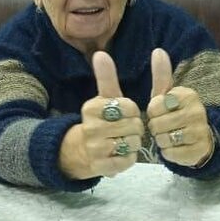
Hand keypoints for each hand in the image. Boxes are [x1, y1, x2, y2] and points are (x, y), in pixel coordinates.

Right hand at [63, 52, 141, 178]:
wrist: (84, 150)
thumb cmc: (102, 119)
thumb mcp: (105, 97)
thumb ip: (105, 76)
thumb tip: (100, 53)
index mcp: (91, 108)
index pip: (128, 106)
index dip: (133, 110)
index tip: (125, 113)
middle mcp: (90, 128)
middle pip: (133, 125)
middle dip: (135, 127)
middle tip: (126, 128)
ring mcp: (95, 149)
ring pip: (132, 143)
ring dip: (134, 142)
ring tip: (124, 140)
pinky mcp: (103, 167)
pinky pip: (128, 160)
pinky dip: (129, 157)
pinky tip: (121, 153)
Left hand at [146, 49, 212, 166]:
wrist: (199, 138)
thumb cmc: (176, 114)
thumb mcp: (167, 95)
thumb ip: (161, 75)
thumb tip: (158, 50)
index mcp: (188, 95)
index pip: (154, 105)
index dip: (152, 112)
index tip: (160, 113)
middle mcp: (197, 111)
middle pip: (158, 124)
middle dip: (156, 128)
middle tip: (164, 127)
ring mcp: (200, 132)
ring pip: (164, 139)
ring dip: (161, 141)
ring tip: (169, 137)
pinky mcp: (198, 150)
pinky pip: (171, 154)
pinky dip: (168, 153)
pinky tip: (175, 148)